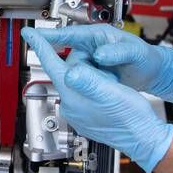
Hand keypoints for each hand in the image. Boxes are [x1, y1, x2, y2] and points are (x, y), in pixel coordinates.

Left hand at [24, 30, 172, 171]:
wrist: (143, 138)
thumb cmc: (131, 118)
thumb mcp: (112, 92)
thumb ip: (89, 80)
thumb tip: (70, 72)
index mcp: (73, 96)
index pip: (51, 65)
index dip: (41, 45)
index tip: (29, 34)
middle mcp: (70, 105)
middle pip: (67, 71)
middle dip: (84, 64)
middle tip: (105, 73)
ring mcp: (77, 113)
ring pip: (77, 82)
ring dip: (92, 77)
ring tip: (111, 85)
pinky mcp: (86, 116)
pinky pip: (84, 94)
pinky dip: (95, 89)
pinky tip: (109, 94)